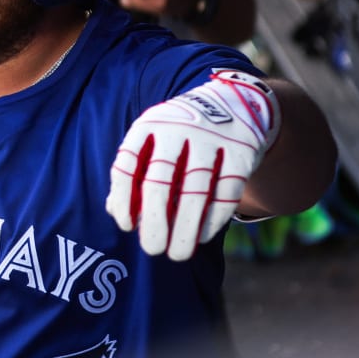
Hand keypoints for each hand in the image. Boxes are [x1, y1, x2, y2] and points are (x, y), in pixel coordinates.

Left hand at [106, 70, 280, 260]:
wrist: (232, 103)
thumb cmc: (179, 135)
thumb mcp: (152, 141)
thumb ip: (133, 172)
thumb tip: (117, 213)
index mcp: (147, 125)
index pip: (127, 166)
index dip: (123, 199)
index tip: (127, 226)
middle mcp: (177, 128)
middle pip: (159, 182)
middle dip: (155, 222)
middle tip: (152, 250)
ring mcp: (211, 139)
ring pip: (195, 192)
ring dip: (185, 228)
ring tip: (178, 254)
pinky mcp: (241, 151)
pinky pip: (226, 192)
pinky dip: (212, 219)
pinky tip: (201, 237)